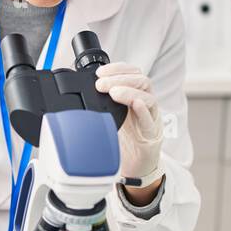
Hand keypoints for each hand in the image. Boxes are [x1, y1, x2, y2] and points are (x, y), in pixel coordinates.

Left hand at [94, 62, 162, 182]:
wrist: (138, 162)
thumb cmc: (126, 137)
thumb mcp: (110, 116)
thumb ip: (100, 105)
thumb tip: (78, 97)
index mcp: (135, 95)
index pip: (132, 73)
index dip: (117, 69)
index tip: (100, 72)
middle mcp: (146, 102)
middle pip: (140, 81)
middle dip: (119, 79)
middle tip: (101, 84)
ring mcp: (151, 117)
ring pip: (147, 96)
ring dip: (130, 91)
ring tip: (114, 93)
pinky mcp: (152, 133)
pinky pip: (151, 119)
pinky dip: (144, 110)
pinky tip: (136, 104)